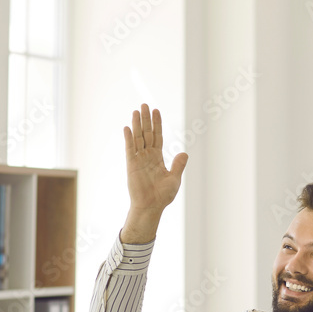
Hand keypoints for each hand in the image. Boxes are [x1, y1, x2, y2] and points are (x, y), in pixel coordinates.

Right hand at [120, 104, 187, 243]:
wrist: (151, 207)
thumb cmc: (162, 196)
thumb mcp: (174, 179)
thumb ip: (178, 165)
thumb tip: (185, 152)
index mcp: (157, 158)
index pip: (157, 137)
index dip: (157, 124)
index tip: (156, 111)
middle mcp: (147, 156)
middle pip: (147, 133)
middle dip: (146, 119)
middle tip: (145, 104)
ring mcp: (138, 160)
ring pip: (138, 138)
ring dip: (137, 124)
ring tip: (136, 110)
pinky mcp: (131, 165)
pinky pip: (130, 149)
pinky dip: (128, 138)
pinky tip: (127, 128)